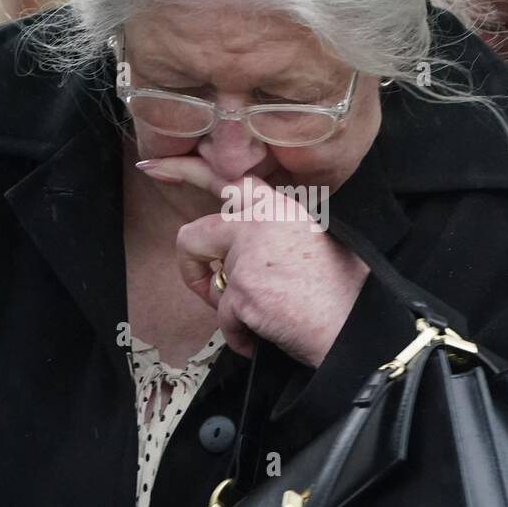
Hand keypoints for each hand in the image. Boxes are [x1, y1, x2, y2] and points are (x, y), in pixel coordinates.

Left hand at [137, 157, 368, 366]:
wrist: (355, 324)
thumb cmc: (344, 291)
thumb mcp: (313, 240)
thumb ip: (273, 233)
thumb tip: (248, 250)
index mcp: (278, 206)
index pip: (225, 179)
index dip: (184, 170)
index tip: (152, 168)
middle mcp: (259, 222)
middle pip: (193, 236)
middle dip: (192, 267)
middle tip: (204, 284)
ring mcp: (247, 257)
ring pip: (212, 287)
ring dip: (229, 309)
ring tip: (260, 320)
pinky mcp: (242, 292)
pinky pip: (225, 319)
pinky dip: (241, 336)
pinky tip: (264, 338)